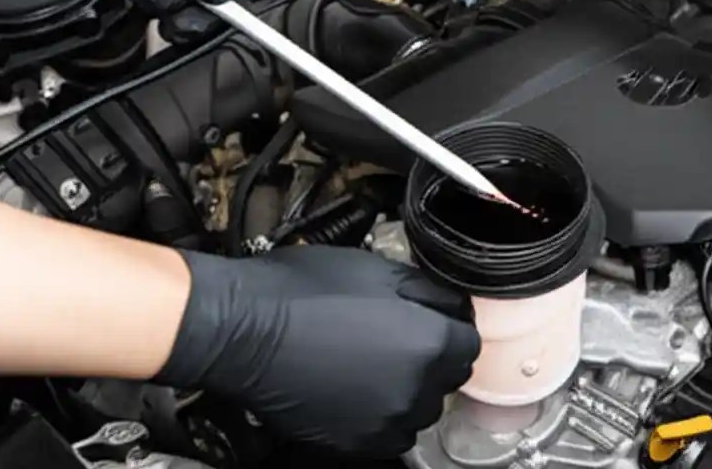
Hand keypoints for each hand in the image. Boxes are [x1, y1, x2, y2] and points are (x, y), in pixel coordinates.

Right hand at [157, 246, 479, 456]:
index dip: (451, 327)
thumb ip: (429, 290)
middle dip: (431, 357)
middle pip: (447, 378)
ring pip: (420, 408)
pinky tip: (354, 386)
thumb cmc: (301, 292)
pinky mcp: (355, 443)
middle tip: (396, 335)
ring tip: (369, 361)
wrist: (242, 330)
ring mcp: (384, 421)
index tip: (434, 320)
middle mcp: (414, 390)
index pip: (469, 343)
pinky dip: (381, 414)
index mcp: (428, 343)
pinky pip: (389, 433)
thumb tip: (454, 305)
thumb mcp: (376, 269)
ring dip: (406, 388)